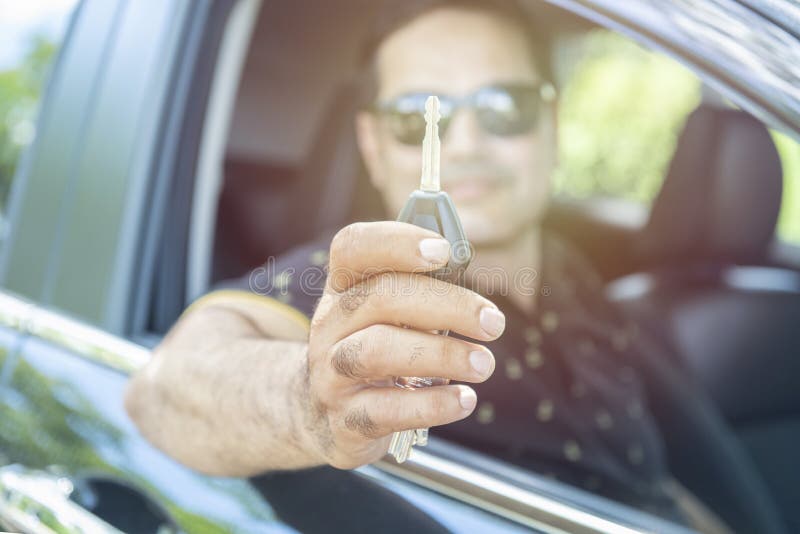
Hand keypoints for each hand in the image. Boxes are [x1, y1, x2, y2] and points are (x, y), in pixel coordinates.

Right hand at [303, 221, 504, 468]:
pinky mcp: (344, 420)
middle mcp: (329, 325)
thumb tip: (471, 283)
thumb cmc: (374, 350)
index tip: (444, 251)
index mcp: (342, 288)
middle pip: (379, 298)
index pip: (353, 247)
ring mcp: (331, 373)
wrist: (322, 416)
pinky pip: (385, 410)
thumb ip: (421, 293)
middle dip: (446, 306)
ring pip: (376, 351)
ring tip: (484, 364)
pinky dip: (430, 405)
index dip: (396, 242)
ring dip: (441, 355)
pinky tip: (465, 400)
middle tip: (493, 322)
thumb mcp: (386, 317)